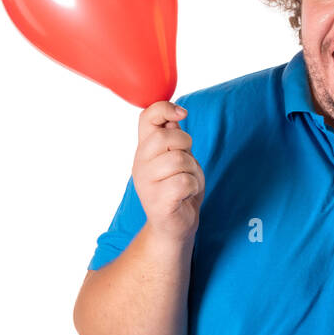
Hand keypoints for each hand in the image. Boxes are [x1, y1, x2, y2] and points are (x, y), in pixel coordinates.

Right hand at [132, 101, 203, 243]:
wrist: (175, 226)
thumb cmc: (179, 189)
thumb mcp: (177, 157)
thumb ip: (173, 138)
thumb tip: (174, 115)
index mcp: (144, 150)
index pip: (146, 118)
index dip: (164, 109)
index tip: (182, 113)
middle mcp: (140, 164)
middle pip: (165, 138)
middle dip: (185, 146)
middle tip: (186, 161)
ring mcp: (146, 183)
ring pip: (178, 160)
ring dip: (192, 170)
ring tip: (186, 182)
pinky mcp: (158, 201)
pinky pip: (184, 181)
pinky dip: (193, 187)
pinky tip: (186, 194)